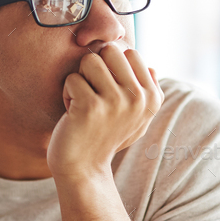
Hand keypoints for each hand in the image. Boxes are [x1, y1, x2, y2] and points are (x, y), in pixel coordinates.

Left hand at [47, 44, 164, 181]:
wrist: (83, 169)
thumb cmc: (105, 138)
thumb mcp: (136, 119)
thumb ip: (146, 93)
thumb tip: (151, 68)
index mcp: (152, 97)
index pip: (130, 53)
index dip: (112, 66)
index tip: (107, 91)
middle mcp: (139, 99)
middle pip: (110, 51)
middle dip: (95, 67)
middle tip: (92, 93)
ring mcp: (116, 102)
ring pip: (90, 60)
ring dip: (80, 79)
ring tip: (82, 101)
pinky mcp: (91, 107)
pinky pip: (72, 78)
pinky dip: (67, 93)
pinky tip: (72, 113)